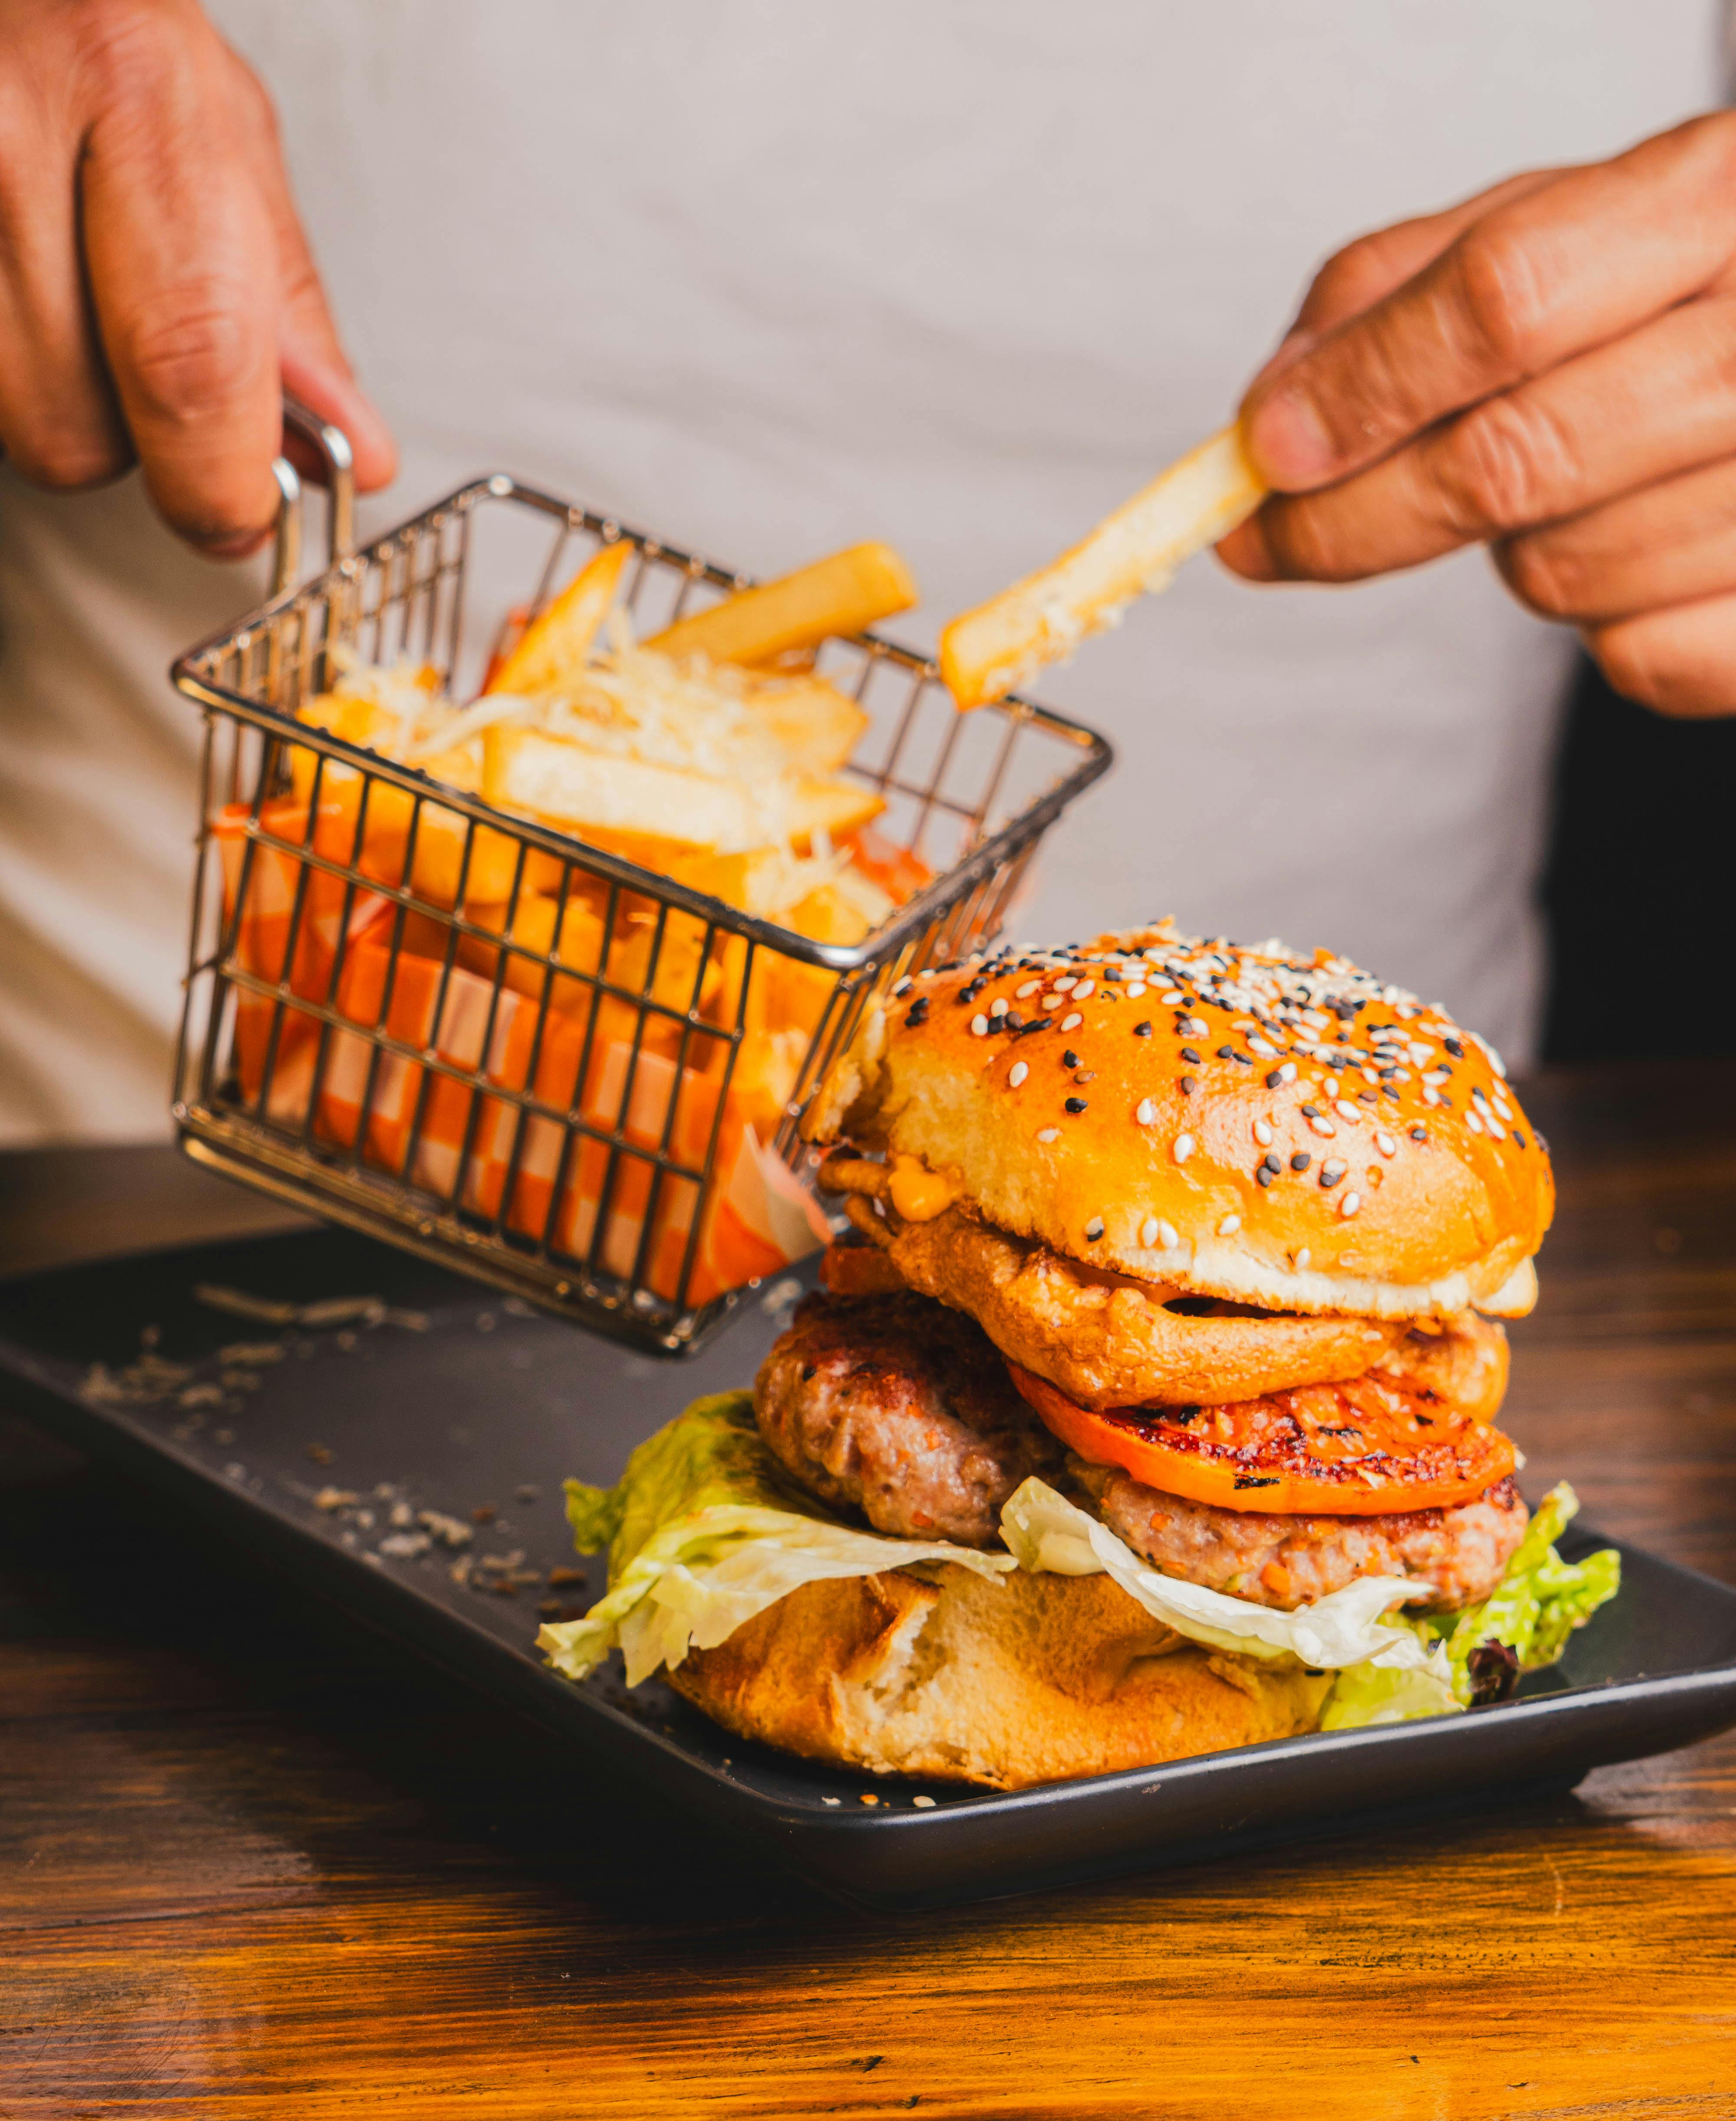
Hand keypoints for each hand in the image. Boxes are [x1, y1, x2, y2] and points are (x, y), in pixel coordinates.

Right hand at [0, 0, 392, 555]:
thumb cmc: (98, 34)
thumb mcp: (221, 135)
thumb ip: (287, 307)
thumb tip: (347, 451)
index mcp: (132, 90)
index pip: (190, 365)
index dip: (220, 481)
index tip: (243, 513)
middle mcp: (4, 131)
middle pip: (77, 431)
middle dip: (127, 435)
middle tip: (131, 340)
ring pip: (15, 428)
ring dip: (55, 402)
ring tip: (59, 290)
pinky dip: (9, 373)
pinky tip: (18, 293)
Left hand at [1218, 114, 1735, 716]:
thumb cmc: (1672, 294)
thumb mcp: (1545, 230)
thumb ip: (1392, 293)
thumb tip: (1275, 408)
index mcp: (1712, 200)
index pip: (1505, 299)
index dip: (1361, 389)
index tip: (1262, 452)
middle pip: (1512, 458)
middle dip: (1355, 518)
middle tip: (1271, 539)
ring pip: (1562, 573)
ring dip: (1510, 556)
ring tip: (1559, 493)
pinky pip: (1637, 656)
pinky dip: (1606, 626)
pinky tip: (1635, 550)